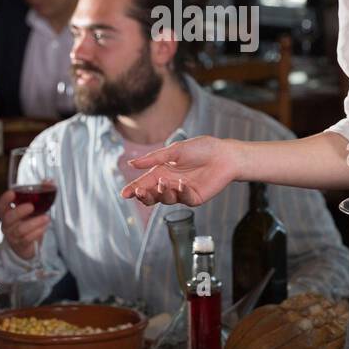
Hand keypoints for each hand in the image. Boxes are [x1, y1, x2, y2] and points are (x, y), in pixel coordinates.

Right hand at [0, 189, 47, 259]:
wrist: (28, 245)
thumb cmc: (28, 221)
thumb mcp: (33, 207)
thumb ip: (40, 193)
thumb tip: (50, 181)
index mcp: (7, 212)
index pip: (1, 205)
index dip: (5, 199)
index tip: (12, 192)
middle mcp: (7, 224)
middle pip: (8, 218)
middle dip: (19, 211)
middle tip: (32, 206)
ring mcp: (12, 236)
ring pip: (20, 229)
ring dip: (34, 223)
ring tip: (46, 218)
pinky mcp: (20, 245)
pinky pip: (27, 239)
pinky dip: (37, 232)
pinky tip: (45, 226)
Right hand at [118, 136, 239, 207]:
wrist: (224, 154)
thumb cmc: (201, 148)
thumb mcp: (174, 150)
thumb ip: (154, 159)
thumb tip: (131, 163)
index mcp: (163, 171)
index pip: (144, 183)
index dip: (134, 189)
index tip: (124, 194)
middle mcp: (170, 183)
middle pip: (152, 195)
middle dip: (144, 195)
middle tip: (141, 192)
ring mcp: (182, 192)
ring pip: (166, 200)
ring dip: (162, 193)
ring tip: (164, 184)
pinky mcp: (195, 198)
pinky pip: (184, 199)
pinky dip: (180, 193)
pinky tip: (181, 185)